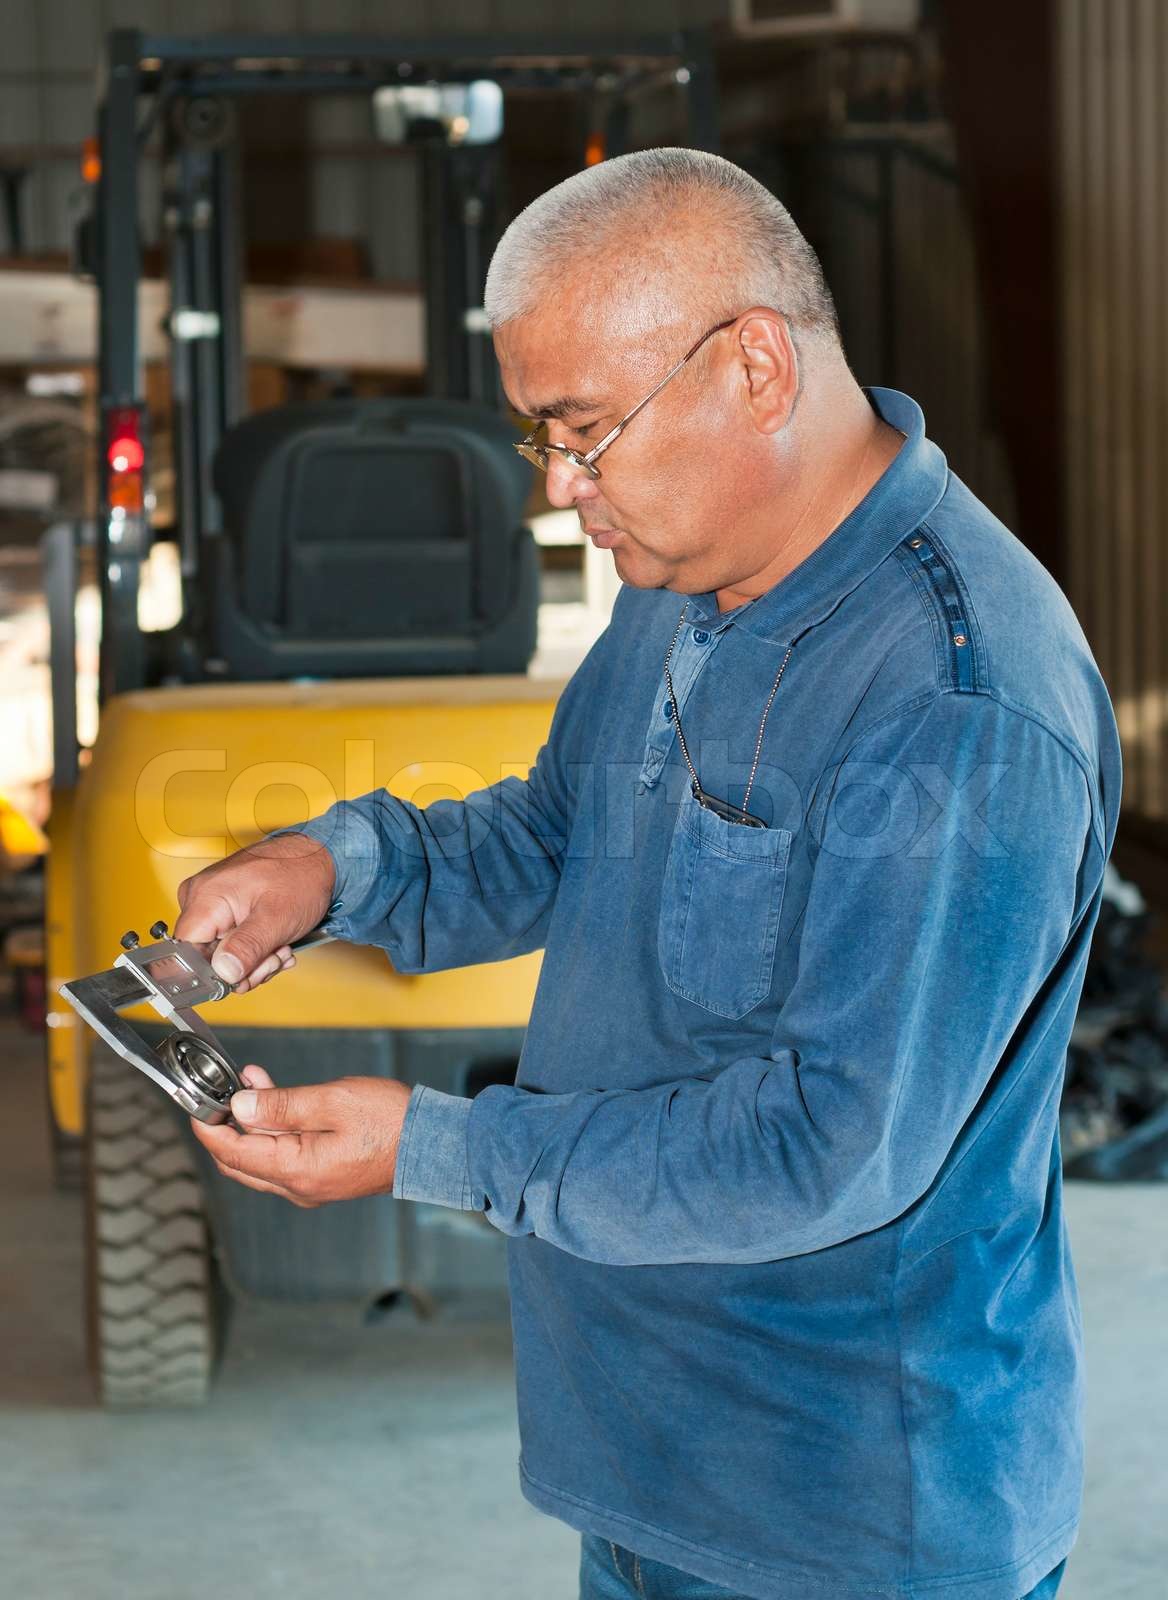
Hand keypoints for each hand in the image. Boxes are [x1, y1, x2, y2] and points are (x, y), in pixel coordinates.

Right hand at [173, 832, 335, 992]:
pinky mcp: (225, 909)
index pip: (186, 953)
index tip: (245, 973)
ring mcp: (213, 904)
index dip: (215, 972)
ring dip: (256, 960)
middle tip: (275, 955)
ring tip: (281, 946)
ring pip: (223, 955)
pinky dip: (256, 950)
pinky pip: (232, 943)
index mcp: (205, 898)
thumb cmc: (301, 876)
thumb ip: (248, 947)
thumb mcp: (277, 917)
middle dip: (245, 966)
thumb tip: (223, 972)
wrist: (318, 858)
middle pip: (207, 957)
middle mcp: (201, 899)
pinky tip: (276, 942)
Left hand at [191, 1064, 412, 1206]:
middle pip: (241, 1161)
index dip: (209, 1128)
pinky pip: (284, 1157)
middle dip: (226, 1126)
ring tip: (253, 1081)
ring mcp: (311, 1186)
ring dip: (252, 1122)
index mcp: (296, 1171)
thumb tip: (240, 1106)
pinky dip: (274, 1129)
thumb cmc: (390, 1122)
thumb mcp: (332, 1101)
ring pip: (262, 1158)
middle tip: (222, 1089)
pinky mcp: (323, 1177)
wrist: (432, 1146)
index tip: (196, 1103)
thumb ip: (281, 1105)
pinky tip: (278, 1098)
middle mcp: (299, 1187)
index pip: (233, 1153)